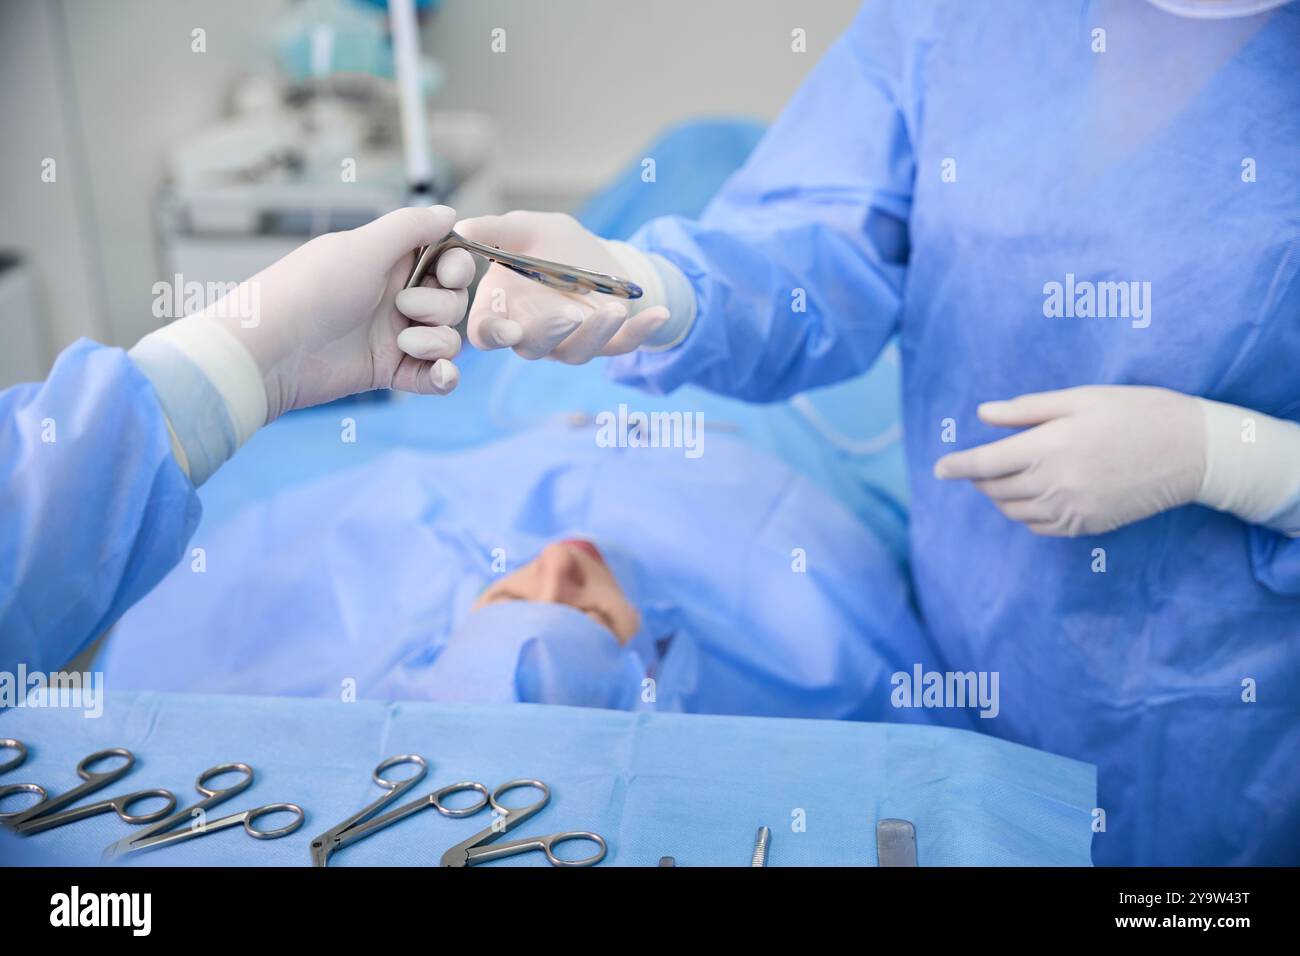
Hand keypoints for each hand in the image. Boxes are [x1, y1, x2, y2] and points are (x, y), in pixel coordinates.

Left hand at [213, 205, 474, 419]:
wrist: (272, 350)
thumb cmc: (311, 290)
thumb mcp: (362, 247)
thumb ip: (411, 226)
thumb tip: (450, 212)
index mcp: (389, 260)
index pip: (446, 260)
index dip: (456, 267)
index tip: (447, 273)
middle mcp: (395, 296)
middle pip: (453, 300)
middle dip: (441, 306)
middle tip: (403, 308)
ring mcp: (393, 335)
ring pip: (447, 338)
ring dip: (437, 341)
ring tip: (405, 345)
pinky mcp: (389, 371)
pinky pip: (433, 376)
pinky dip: (443, 376)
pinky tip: (441, 376)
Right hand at [453, 211, 671, 361]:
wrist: (597, 256)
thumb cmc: (552, 245)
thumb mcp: (526, 229)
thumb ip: (495, 230)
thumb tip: (460, 226)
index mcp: (503, 310)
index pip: (487, 333)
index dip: (493, 334)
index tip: (506, 329)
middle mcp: (532, 333)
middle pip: (532, 347)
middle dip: (549, 333)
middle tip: (567, 314)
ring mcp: (570, 342)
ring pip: (576, 351)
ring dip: (595, 333)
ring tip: (614, 310)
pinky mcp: (609, 343)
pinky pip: (623, 345)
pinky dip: (643, 331)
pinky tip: (659, 314)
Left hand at [933, 385, 1206, 536]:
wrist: (1192, 451)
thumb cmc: (1135, 412)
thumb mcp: (1079, 399)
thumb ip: (1026, 411)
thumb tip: (983, 414)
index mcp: (1048, 448)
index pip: (984, 464)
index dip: (957, 466)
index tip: (939, 468)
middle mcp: (1054, 484)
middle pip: (995, 489)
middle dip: (979, 478)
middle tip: (978, 465)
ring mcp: (1071, 510)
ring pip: (1014, 511)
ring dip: (1000, 496)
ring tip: (1004, 479)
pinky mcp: (1088, 526)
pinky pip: (1040, 527)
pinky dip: (1026, 514)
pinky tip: (1033, 497)